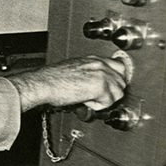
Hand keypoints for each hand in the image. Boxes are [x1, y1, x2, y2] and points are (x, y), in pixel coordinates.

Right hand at [9, 54, 128, 111]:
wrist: (43, 83)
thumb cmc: (50, 78)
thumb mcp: (73, 69)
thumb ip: (88, 72)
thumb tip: (93, 82)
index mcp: (93, 59)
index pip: (119, 66)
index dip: (117, 79)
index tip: (111, 86)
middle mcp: (100, 64)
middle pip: (121, 81)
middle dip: (112, 92)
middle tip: (98, 97)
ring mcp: (102, 75)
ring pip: (118, 93)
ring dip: (105, 100)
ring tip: (89, 99)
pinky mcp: (100, 87)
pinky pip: (108, 102)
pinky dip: (97, 106)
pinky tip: (85, 102)